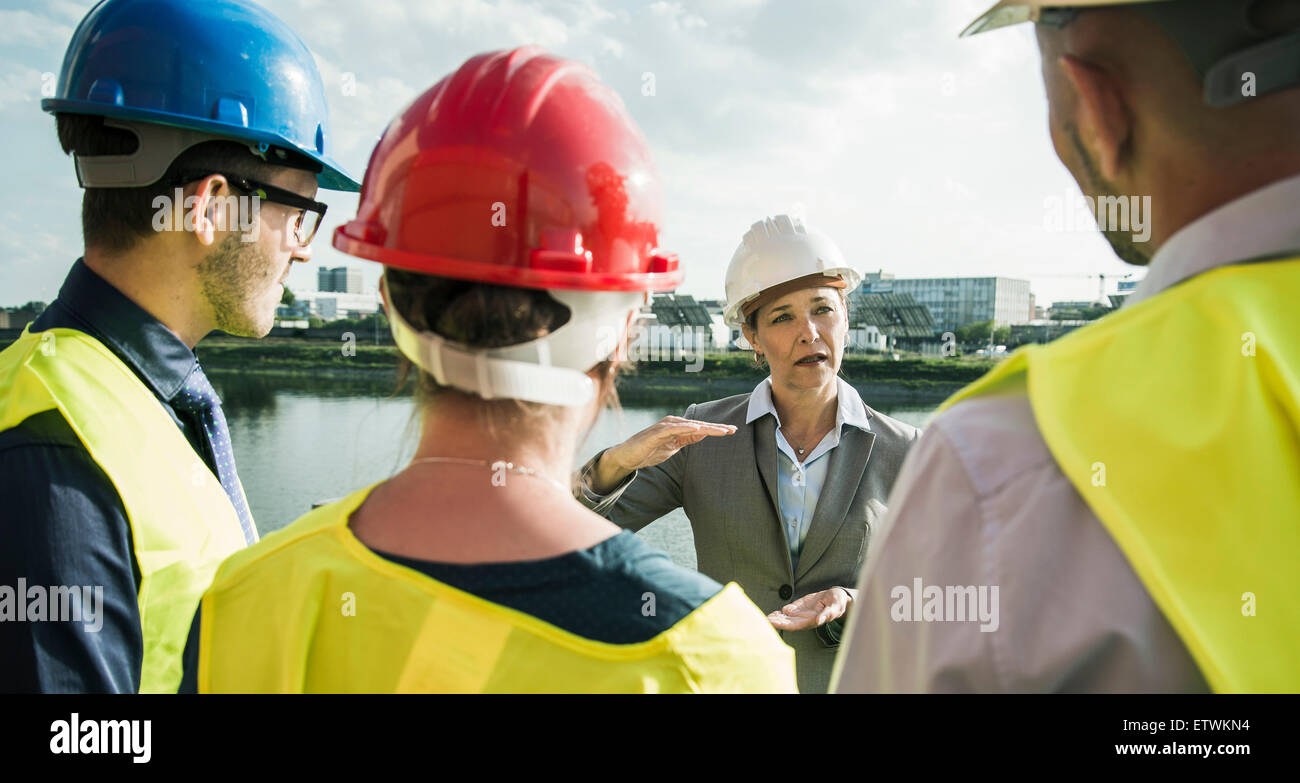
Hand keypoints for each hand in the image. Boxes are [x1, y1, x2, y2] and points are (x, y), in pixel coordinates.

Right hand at [591, 416, 736, 492]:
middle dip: (716, 427)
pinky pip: (673, 429)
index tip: (732, 431)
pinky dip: (686, 428)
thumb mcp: (672, 447)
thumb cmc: (649, 451)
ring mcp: (664, 427)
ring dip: (706, 427)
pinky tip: (698, 428)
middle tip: (733, 429)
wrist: (627, 457)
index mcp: (678, 428)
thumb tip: (701, 434)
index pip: (701, 429)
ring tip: (721, 430)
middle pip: (699, 425)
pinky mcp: (655, 433)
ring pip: (689, 425)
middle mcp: (673, 424)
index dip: (716, 429)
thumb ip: (686, 440)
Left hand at [766, 587, 853, 630]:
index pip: (795, 625)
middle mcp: (805, 619)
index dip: (784, 625)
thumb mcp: (835, 607)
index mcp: (813, 621)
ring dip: (776, 618)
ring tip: (766, 618)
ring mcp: (802, 614)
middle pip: (788, 623)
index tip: (774, 623)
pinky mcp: (801, 608)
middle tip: (765, 620)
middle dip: (777, 622)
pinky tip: (772, 614)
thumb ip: (827, 614)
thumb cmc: (838, 603)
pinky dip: (780, 613)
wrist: (837, 598)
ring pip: (787, 618)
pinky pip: (789, 612)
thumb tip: (819, 620)